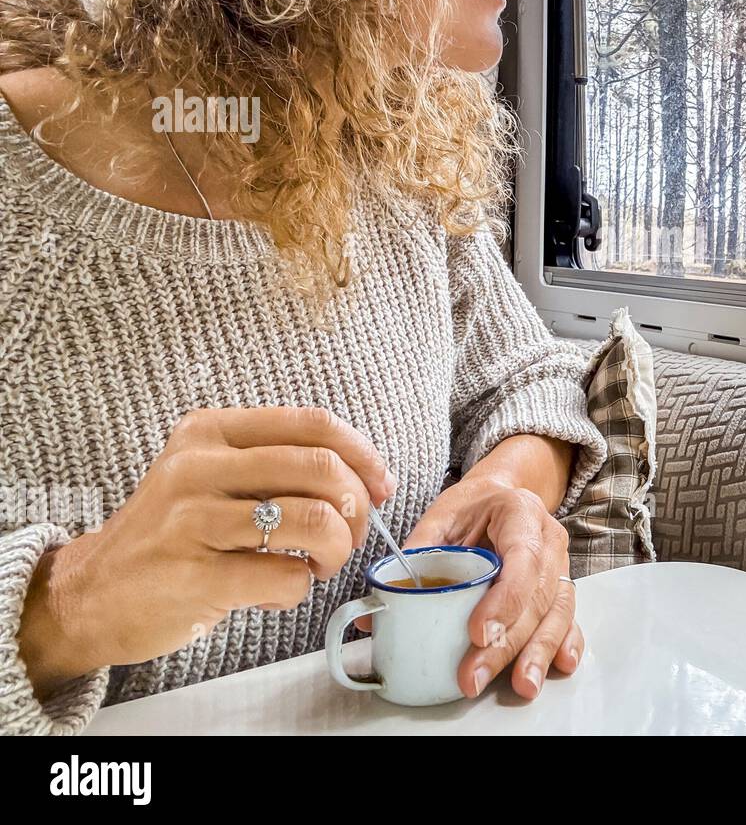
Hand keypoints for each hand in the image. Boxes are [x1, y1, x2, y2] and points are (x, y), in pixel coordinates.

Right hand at [19, 407, 392, 697]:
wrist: (89, 595)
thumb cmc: (172, 536)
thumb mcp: (211, 477)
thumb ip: (279, 466)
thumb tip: (371, 479)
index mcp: (210, 431)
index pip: (314, 424)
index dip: (363, 455)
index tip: (381, 484)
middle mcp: (198, 467)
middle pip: (323, 471)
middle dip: (356, 510)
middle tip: (349, 537)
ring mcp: (193, 521)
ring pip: (315, 522)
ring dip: (334, 552)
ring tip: (315, 565)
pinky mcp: (194, 576)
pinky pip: (287, 577)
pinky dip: (297, 590)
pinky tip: (273, 591)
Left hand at [372, 475, 580, 700]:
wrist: (501, 495)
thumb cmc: (472, 507)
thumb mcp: (441, 517)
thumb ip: (417, 554)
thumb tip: (380, 604)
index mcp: (520, 513)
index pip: (522, 560)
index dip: (504, 600)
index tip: (478, 633)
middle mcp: (548, 539)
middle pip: (536, 596)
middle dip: (507, 642)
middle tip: (474, 675)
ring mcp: (560, 564)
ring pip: (557, 612)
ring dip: (538, 652)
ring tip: (522, 684)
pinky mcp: (561, 586)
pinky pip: (569, 617)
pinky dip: (565, 643)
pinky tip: (559, 666)